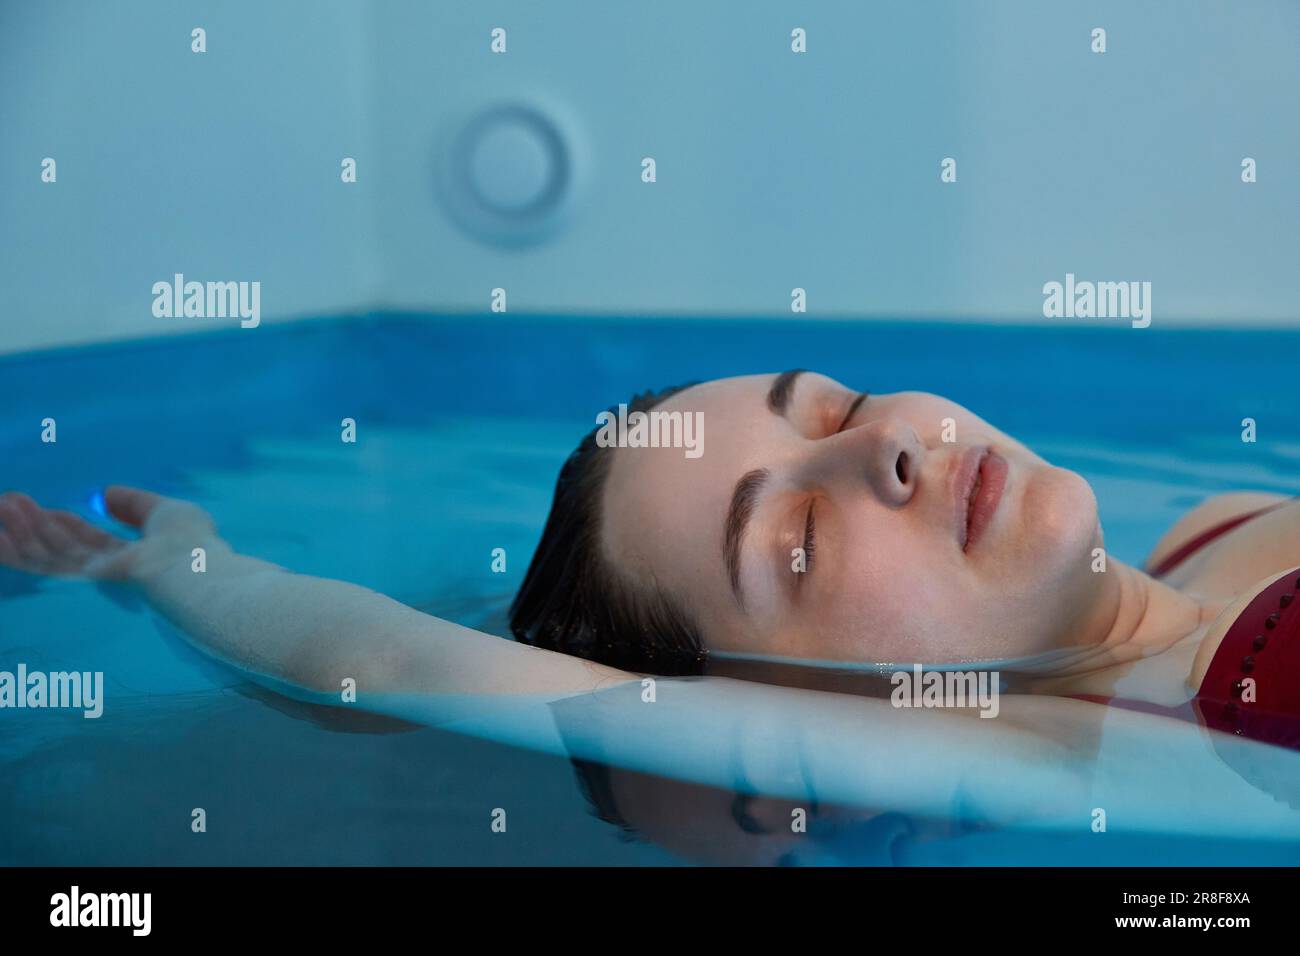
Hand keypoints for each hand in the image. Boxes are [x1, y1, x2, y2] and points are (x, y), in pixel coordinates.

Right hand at [0, 486, 215, 582]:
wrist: (196, 565)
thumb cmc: (190, 540)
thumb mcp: (164, 510)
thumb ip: (135, 503)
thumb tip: (106, 493)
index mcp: (130, 556)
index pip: (87, 541)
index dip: (63, 523)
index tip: (39, 505)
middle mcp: (110, 569)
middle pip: (61, 548)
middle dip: (32, 525)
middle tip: (8, 501)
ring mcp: (98, 575)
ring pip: (48, 554)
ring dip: (22, 530)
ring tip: (3, 505)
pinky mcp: (87, 576)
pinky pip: (46, 562)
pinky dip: (20, 547)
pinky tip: (1, 533)